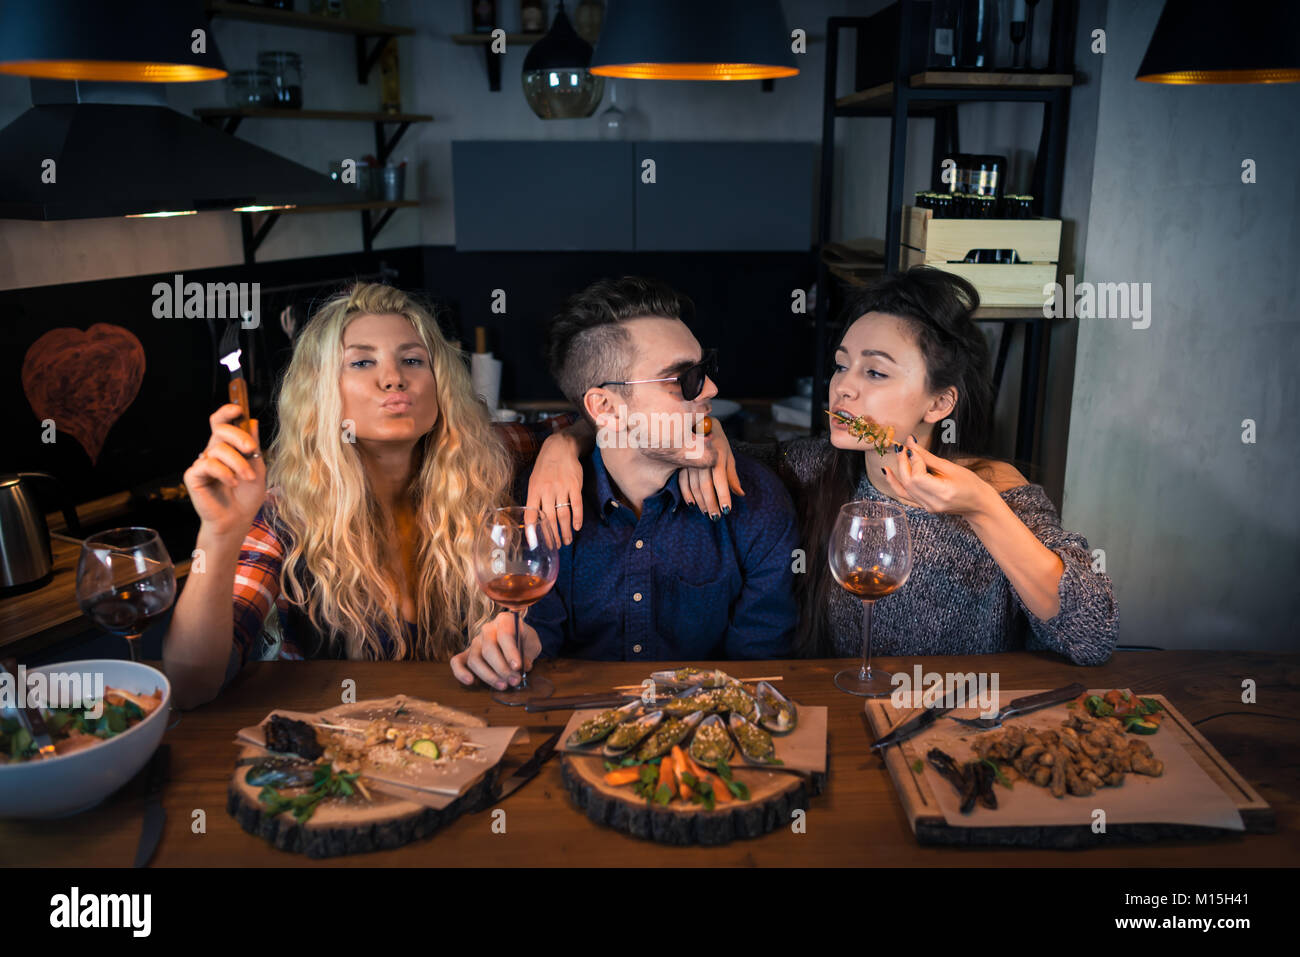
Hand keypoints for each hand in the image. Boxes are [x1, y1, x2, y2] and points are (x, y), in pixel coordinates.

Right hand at [183, 403, 266, 537]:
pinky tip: (232, 483)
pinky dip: (224, 472)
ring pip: (218, 448)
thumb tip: (252, 421)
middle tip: (251, 450)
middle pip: (220, 429)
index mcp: (227, 448)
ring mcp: (201, 463)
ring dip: (238, 463)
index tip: (238, 409)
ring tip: (247, 478)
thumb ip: (253, 446)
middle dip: (238, 436)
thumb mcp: (257, 468)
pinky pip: (208, 465)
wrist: (237, 521)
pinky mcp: (193, 476)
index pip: (221, 423)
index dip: (226, 412)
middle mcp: (212, 452)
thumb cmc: (247, 497)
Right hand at [450, 612, 540, 689]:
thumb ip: (529, 653)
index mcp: (504, 620)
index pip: (504, 635)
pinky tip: (470, 681)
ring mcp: (475, 641)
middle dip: (502, 669)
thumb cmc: (525, 640)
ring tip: (503, 686)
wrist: (517, 639)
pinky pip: (457, 661)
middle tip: (515, 681)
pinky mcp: (467, 654)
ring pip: (475, 659)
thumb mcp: (532, 644)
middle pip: (488, 650)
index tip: (517, 667)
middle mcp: (487, 629)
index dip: (510, 652)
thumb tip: (524, 667)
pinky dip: (460, 672)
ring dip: (488, 675)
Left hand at [527, 430, 584, 544]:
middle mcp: (547, 490)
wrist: (559, 448)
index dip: (532, 530)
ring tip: (567, 541)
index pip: (531, 514)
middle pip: (549, 518)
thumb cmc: (545, 467)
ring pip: (563, 514)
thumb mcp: (534, 480)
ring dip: (566, 530)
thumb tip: (534, 519)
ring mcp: (562, 488)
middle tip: (555, 546)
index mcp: (534, 490)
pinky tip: (577, 527)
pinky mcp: (574, 486)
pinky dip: (577, 518)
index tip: (535, 543)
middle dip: (552, 535)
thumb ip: (535, 498)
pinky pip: (576, 505)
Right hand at [678, 418, 743, 518]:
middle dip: (711, 503)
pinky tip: (692, 504)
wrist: (697, 422)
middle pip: (705, 486)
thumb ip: (732, 476)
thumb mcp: (728, 455)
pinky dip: (687, 494)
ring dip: (700, 502)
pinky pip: (682, 482)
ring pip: (693, 486)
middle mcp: (703, 457)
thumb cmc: (716, 441)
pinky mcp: (680, 461)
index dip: (724, 496)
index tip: (727, 510)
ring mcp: (689, 459)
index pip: (721, 479)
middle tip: (716, 517)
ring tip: (707, 512)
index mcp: (718, 454)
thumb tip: (740, 494)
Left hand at [878, 434, 997, 516]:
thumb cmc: (970, 484)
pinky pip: (905, 496)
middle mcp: (932, 503)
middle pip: (908, 483)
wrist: (978, 504)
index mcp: (942, 493)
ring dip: (896, 473)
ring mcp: (927, 507)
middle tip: (902, 448)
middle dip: (902, 463)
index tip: (912, 448)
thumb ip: (928, 457)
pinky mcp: (924, 507)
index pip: (918, 477)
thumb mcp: (951, 467)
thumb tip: (912, 444)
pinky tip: (888, 474)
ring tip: (892, 459)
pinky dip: (896, 485)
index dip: (913, 460)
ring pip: (904, 490)